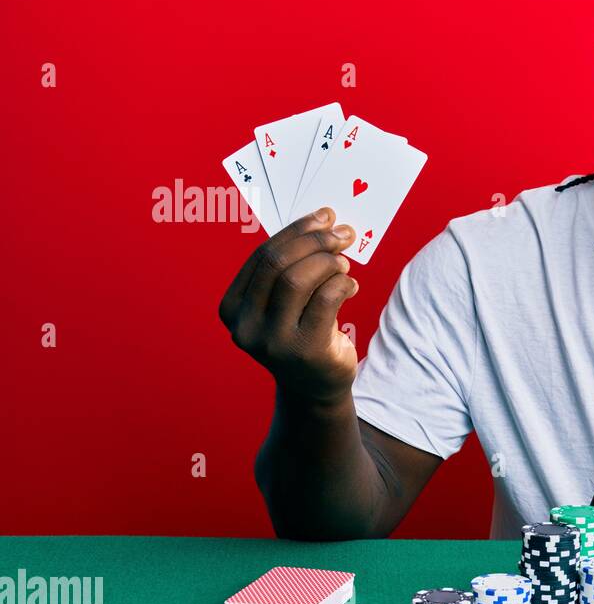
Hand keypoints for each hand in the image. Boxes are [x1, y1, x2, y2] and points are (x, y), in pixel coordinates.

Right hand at [219, 207, 359, 404]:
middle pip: (278, 265)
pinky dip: (342, 283)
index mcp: (233, 308)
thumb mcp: (284, 303)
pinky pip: (326, 300)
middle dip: (315, 242)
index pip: (263, 256)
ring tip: (344, 263)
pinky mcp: (305, 351)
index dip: (296, 232)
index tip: (324, 217)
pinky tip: (350, 285)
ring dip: (329, 262)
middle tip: (343, 233)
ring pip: (298, 280)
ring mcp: (273, 342)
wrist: (315, 386)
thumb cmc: (301, 332)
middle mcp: (245, 326)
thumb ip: (290, 268)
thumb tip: (322, 221)